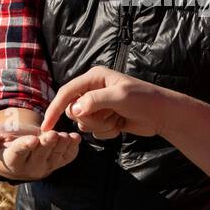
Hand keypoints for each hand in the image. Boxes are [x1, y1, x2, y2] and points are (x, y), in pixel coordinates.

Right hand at [0, 120, 79, 181]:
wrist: (23, 147)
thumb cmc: (5, 140)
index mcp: (13, 161)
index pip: (19, 153)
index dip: (26, 146)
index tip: (33, 140)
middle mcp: (31, 167)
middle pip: (41, 153)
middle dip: (47, 143)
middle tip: (52, 134)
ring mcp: (47, 166)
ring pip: (56, 154)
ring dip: (62, 145)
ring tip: (67, 135)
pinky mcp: (60, 163)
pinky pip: (68, 157)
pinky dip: (73, 148)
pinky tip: (75, 139)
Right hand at [42, 66, 172, 139]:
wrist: (162, 115)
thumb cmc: (144, 100)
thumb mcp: (119, 97)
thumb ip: (94, 101)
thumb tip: (73, 110)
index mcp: (94, 77)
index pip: (67, 92)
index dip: (55, 108)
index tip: (47, 127)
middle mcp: (93, 89)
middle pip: (73, 110)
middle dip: (89, 119)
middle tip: (109, 116)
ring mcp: (99, 105)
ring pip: (83, 122)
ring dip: (99, 126)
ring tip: (117, 119)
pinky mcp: (105, 118)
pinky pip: (93, 131)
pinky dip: (106, 132)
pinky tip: (120, 126)